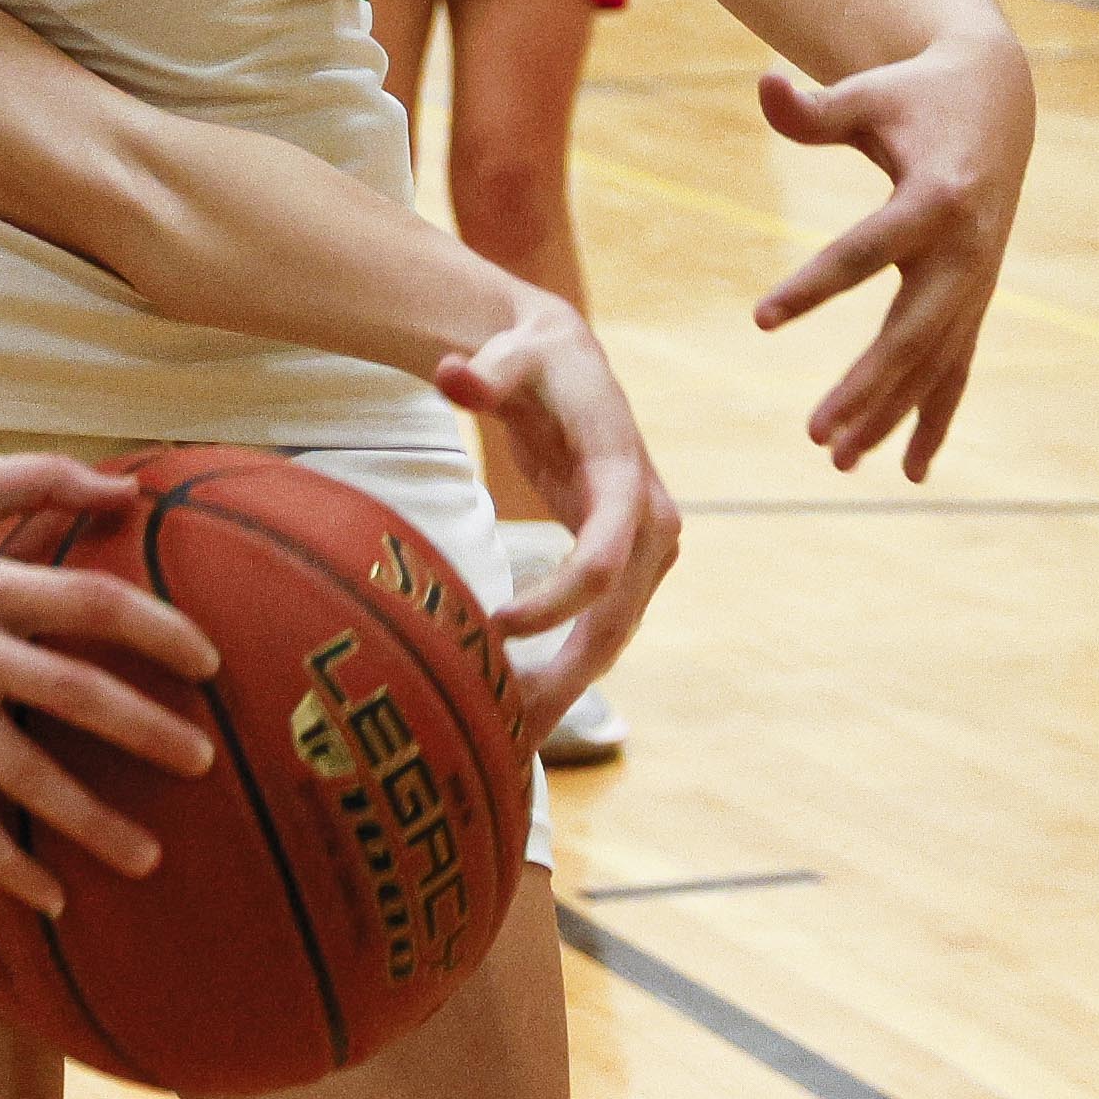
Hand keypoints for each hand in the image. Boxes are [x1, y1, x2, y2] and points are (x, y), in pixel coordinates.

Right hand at [0, 451, 218, 914]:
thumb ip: (42, 478)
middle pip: (74, 693)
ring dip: (90, 819)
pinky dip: (5, 861)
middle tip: (202, 760)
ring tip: (147, 856)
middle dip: (147, 731)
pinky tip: (50, 896)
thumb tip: (128, 488)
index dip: (158, 631)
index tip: (207, 661)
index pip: (92, 603)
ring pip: (21, 772)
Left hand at [436, 296, 681, 742]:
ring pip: (611, 636)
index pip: (601, 558)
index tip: (493, 626)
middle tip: (508, 731)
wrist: (566, 363)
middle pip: (613, 618)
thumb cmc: (532, 360)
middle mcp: (650, 519)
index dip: (554, 602)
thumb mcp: (509, 356)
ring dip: (565, 689)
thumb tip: (449, 372)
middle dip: (565, 678)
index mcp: (624, 475)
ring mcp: (645, 547)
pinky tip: (524, 709)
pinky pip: (601, 628)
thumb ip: (483, 372)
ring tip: (511, 742)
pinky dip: (566, 669)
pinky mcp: (627, 564)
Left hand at [749, 33, 1034, 477]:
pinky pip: (956, 370)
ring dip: (890, 415)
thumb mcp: (866, 95)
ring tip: (836, 461)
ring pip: (934, 363)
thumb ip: (813, 108)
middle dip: (866, 385)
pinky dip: (934, 419)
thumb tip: (762, 83)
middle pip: (911, 330)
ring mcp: (976, 284)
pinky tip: (912, 472)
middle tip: (814, 433)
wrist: (994, 102)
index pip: (866, 251)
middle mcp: (964, 251)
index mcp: (936, 197)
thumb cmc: (913, 96)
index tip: (760, 319)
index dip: (813, 285)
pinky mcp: (975, 301)